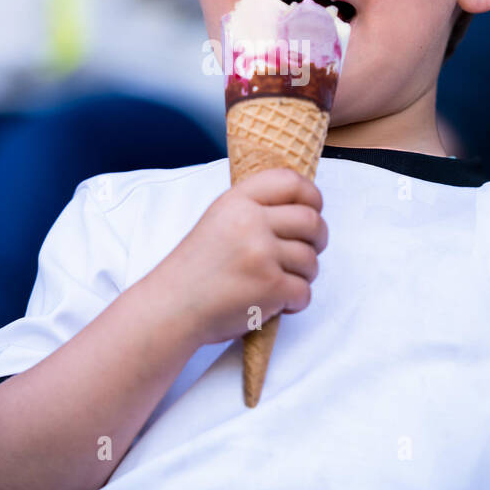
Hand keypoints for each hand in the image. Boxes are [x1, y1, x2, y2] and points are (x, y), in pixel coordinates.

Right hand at [150, 168, 327, 346]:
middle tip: (306, 251)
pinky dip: (294, 302)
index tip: (313, 209)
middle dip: (317, 240)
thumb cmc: (196, 269)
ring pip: (311, 260)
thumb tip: (303, 206)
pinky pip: (304, 291)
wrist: (172, 307)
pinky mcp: (271, 287)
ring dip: (302, 276)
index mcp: (237, 201)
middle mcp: (251, 223)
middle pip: (312, 221)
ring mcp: (262, 254)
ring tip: (278, 282)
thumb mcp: (219, 220)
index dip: (311, 195)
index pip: (291, 182)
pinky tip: (274, 302)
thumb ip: (254, 209)